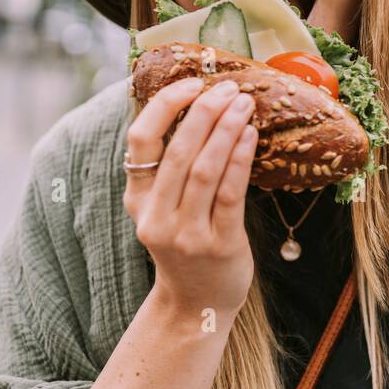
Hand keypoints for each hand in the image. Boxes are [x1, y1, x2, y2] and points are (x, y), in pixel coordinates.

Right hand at [123, 76, 257, 318]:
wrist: (196, 305)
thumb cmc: (186, 246)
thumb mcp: (164, 209)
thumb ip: (171, 170)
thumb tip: (199, 108)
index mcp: (137, 200)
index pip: (140, 140)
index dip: (165, 106)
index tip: (191, 83)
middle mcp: (156, 216)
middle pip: (178, 151)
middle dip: (205, 112)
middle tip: (228, 87)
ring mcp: (186, 233)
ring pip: (205, 169)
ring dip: (226, 130)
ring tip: (244, 104)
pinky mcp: (218, 245)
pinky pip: (230, 193)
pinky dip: (240, 159)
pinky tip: (251, 135)